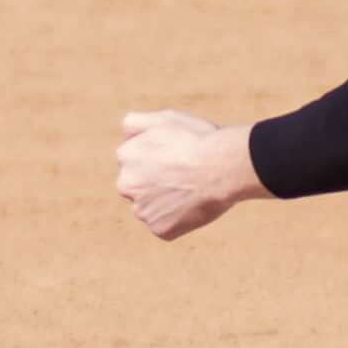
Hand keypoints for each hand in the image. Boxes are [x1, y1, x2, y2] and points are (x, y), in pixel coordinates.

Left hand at [116, 110, 263, 240]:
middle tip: (184, 176)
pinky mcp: (159, 229)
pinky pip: (167, 225)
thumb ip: (136, 123)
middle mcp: (126, 184)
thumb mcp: (164, 118)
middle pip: (139, 186)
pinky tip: (194, 206)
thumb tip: (124, 135)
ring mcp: (142, 210)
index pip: (135, 161)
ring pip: (152, 207)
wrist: (223, 167)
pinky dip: (178, 219)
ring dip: (166, 202)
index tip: (176, 157)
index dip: (157, 159)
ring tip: (191, 190)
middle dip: (155, 183)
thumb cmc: (198, 139)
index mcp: (125, 155)